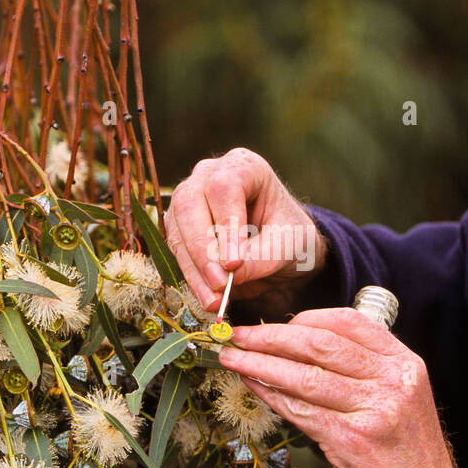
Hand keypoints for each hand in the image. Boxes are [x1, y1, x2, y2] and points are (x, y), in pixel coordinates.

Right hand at [165, 147, 326, 313]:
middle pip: (190, 203)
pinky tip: (207, 298)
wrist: (283, 250)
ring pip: (178, 230)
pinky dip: (191, 277)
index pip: (224, 188)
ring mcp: (190, 200)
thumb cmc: (291, 237)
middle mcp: (209, 176)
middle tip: (219, 283)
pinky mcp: (179, 227)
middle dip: (202, 249)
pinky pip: (176, 251)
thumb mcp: (289, 245)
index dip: (226, 225)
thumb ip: (262, 257)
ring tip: (214, 300)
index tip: (234, 263)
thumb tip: (230, 275)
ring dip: (194, 269)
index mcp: (244, 167)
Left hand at [217, 307, 464, 467]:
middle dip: (271, 336)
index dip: (305, 319)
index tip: (275, 325)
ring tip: (232, 358)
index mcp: (405, 364)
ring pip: (304, 376)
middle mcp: (393, 381)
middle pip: (320, 344)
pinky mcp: (353, 440)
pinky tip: (252, 387)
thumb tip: (301, 354)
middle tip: (239, 335)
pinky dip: (270, 395)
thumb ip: (363, 375)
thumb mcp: (398, 402)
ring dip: (260, 364)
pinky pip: (300, 410)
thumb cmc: (404, 461)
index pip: (348, 322)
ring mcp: (375, 409)